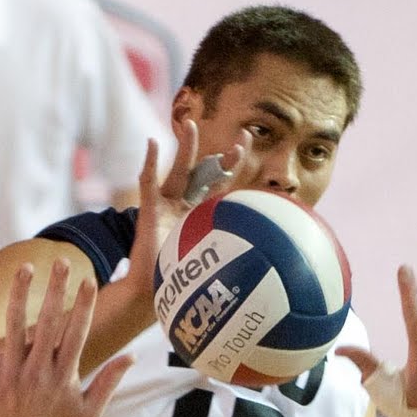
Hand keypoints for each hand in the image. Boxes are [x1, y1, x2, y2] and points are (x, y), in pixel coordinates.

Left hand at [0, 259, 132, 416]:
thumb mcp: (90, 412)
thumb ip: (109, 382)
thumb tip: (131, 356)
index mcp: (63, 377)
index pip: (77, 333)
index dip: (83, 306)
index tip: (88, 280)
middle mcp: (38, 372)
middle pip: (50, 322)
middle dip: (57, 290)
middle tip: (63, 261)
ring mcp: (12, 374)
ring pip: (16, 326)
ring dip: (21, 294)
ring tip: (26, 267)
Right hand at [124, 125, 254, 302]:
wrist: (152, 291)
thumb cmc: (181, 280)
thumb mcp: (213, 259)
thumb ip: (231, 248)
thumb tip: (267, 248)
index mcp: (203, 212)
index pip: (222, 182)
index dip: (233, 162)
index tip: (245, 141)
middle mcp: (187, 204)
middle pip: (206, 172)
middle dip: (221, 153)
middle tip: (239, 132)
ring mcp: (168, 205)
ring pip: (179, 171)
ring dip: (185, 148)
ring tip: (190, 125)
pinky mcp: (149, 210)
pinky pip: (149, 183)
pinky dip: (150, 163)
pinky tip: (152, 144)